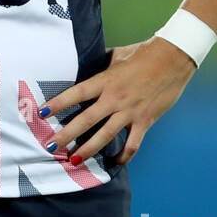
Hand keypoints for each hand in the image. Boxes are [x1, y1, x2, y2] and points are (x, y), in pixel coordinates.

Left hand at [37, 36, 195, 165]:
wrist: (174, 58)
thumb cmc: (143, 53)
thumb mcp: (116, 56)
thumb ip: (100, 65)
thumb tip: (85, 66)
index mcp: (105, 80)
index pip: (76, 93)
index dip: (58, 103)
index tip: (42, 113)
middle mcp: (115, 98)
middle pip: (86, 120)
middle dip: (66, 135)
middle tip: (50, 147)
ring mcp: (130, 112)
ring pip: (105, 136)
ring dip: (88, 150)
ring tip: (73, 161)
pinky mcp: (145, 121)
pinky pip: (132, 144)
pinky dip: (123, 156)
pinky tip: (114, 163)